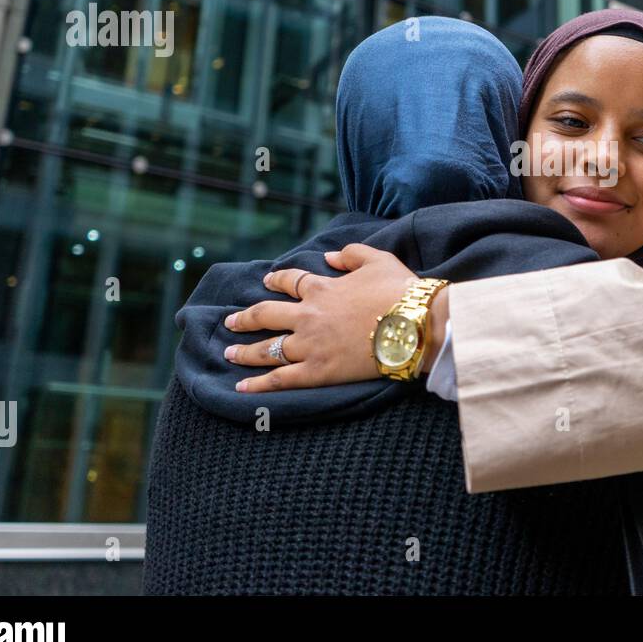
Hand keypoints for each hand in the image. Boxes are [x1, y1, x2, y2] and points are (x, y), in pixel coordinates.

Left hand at [222, 244, 447, 392]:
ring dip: (245, 350)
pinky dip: (258, 384)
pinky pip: (280, 379)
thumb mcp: (378, 260)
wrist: (412, 325)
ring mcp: (309, 345)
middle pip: (266, 315)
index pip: (290, 281)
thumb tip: (330, 257)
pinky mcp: (318, 372)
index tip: (267, 280)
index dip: (276, 279)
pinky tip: (241, 387)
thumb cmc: (399, 290)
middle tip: (231, 322)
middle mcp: (307, 316)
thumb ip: (351, 254)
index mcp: (321, 288)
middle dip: (245, 318)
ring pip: (267, 348)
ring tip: (229, 352)